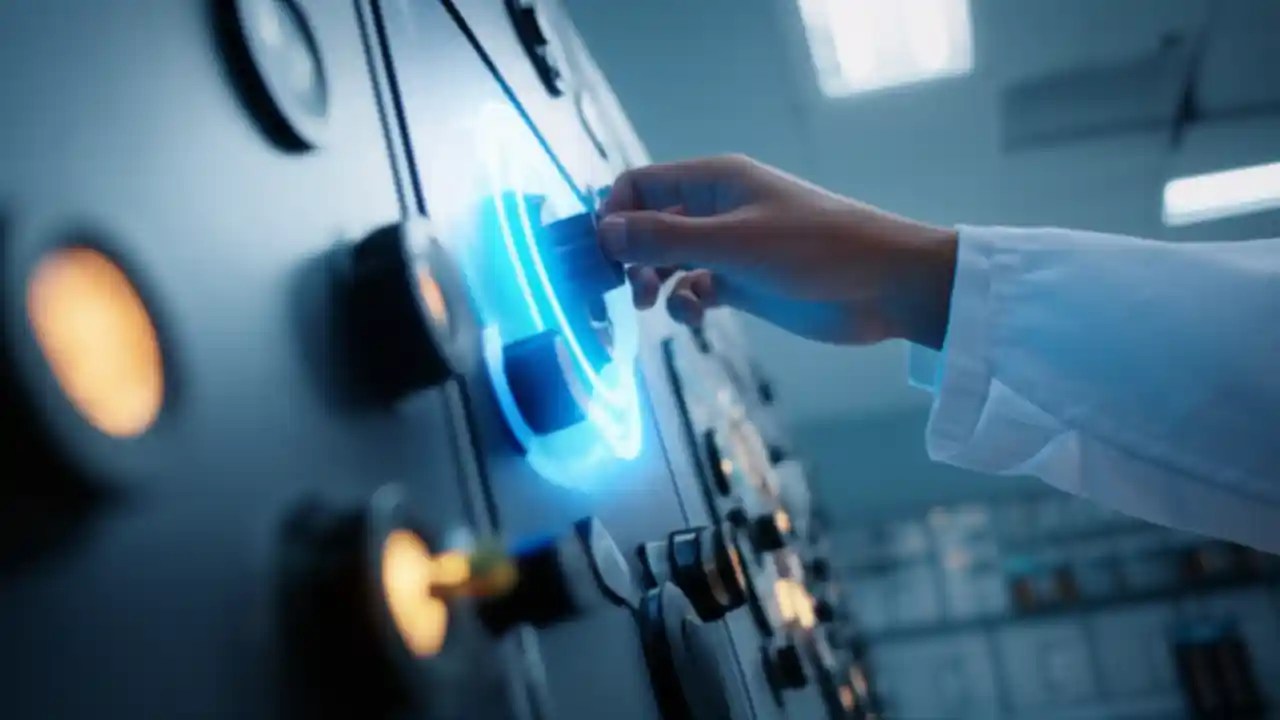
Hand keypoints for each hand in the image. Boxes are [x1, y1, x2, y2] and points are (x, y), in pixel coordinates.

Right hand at [597, 155, 957, 348]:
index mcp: (714, 181)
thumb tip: (604, 231)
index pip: (640, 185)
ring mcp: (731, 247)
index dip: (615, 216)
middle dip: (630, 255)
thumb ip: (666, 237)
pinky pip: (695, 289)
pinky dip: (685, 302)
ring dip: (653, 282)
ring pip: (668, 261)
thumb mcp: (735, 243)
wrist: (885, 286)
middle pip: (649, 225)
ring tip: (655, 303)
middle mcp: (717, 210)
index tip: (603, 256)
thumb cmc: (817, 251)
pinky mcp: (744, 284)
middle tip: (631, 289)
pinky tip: (694, 314)